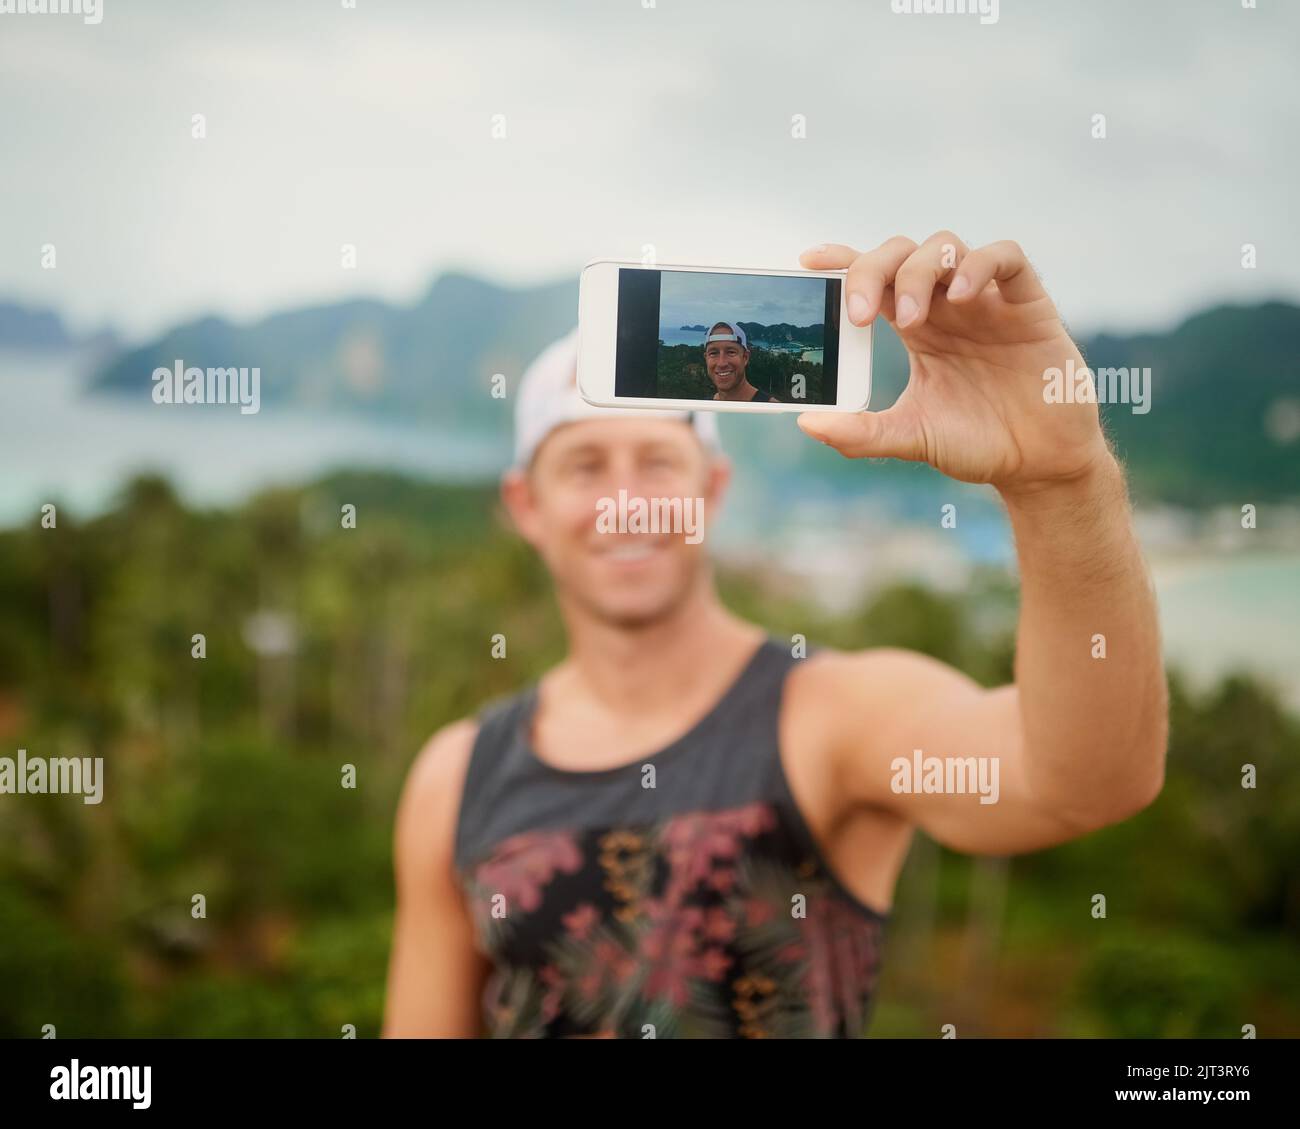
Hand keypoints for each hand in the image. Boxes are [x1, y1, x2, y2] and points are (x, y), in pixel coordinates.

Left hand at [798, 233, 1114, 494]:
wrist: (1038, 463)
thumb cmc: (976, 444)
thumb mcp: (911, 438)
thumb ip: (861, 434)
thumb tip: (807, 424)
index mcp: (915, 326)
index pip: (874, 278)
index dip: (843, 261)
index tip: (809, 262)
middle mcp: (946, 305)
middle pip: (902, 254)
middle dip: (873, 270)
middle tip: (860, 313)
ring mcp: (986, 300)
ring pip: (946, 246)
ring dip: (919, 271)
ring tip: (910, 319)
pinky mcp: (1028, 304)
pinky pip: (1006, 257)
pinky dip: (979, 265)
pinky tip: (962, 296)